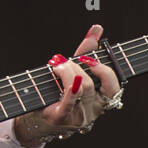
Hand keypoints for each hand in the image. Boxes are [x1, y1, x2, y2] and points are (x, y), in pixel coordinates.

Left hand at [12, 24, 122, 146]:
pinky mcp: (62, 118)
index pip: (114, 87)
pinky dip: (66, 81)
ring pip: (83, 87)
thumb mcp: (73, 72)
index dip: (105, 70)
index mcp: (99, 101)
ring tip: (56, 66)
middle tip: (64, 61)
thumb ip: (86, 52)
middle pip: (94, 83)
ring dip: (67, 69)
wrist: (33, 119)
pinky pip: (70, 98)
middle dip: (78, 66)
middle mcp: (93, 111)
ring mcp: (78, 117)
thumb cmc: (55, 94)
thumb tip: (97, 28)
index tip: (88, 59)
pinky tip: (58, 70)